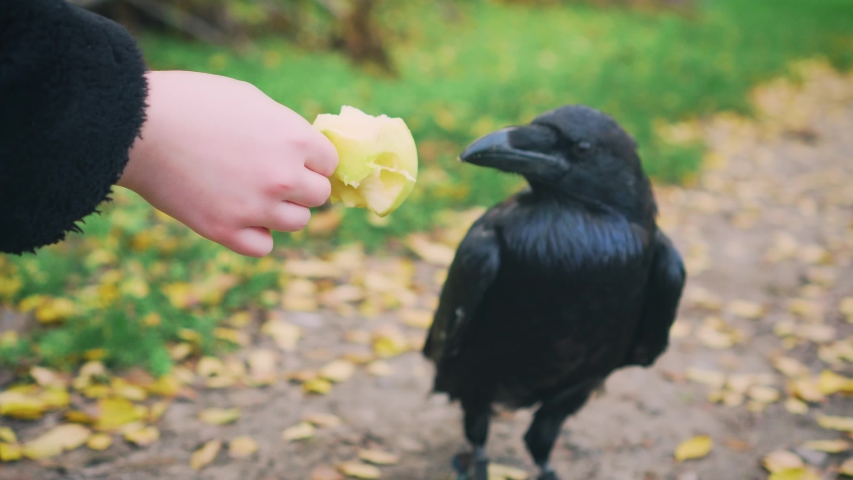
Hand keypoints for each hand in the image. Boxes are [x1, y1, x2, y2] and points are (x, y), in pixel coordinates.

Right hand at [118, 70, 337, 256]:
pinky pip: (264, 246)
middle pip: (318, 195)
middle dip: (300, 186)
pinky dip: (256, 235)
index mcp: (295, 139)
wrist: (137, 126)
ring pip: (297, 222)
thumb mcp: (251, 100)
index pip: (329, 163)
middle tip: (272, 176)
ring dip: (281, 211)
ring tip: (254, 194)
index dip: (312, 160)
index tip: (294, 158)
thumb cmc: (192, 102)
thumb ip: (285, 128)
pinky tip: (240, 217)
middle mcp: (283, 177)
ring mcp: (257, 207)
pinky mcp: (226, 231)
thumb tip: (304, 151)